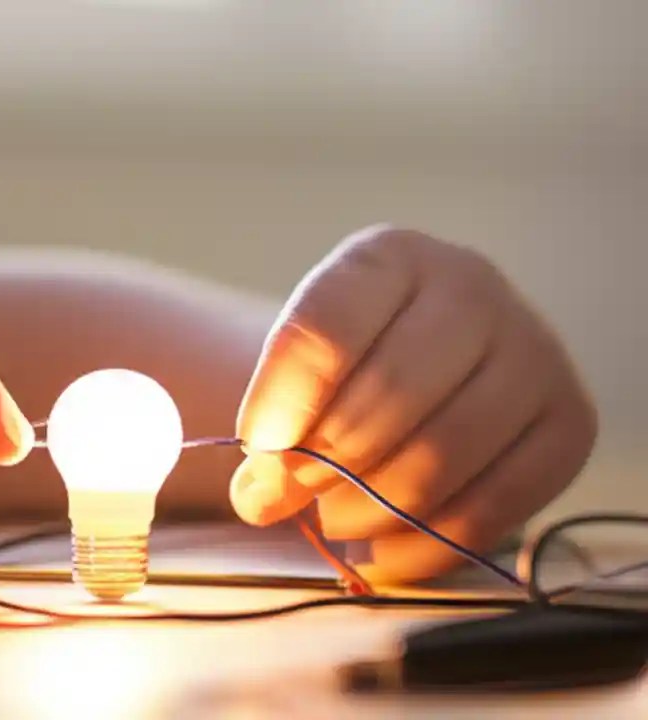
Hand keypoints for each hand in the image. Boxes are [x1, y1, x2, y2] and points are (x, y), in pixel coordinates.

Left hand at [228, 225, 596, 581]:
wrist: (423, 362)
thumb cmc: (348, 363)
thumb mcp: (300, 368)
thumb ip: (273, 425)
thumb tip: (261, 497)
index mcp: (391, 257)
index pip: (328, 328)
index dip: (284, 399)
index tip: (256, 444)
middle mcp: (473, 290)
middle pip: (390, 396)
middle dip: (325, 461)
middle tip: (289, 493)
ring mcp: (534, 354)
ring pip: (441, 457)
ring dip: (370, 509)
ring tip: (333, 517)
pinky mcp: (570, 424)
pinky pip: (491, 510)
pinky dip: (422, 546)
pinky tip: (382, 549)